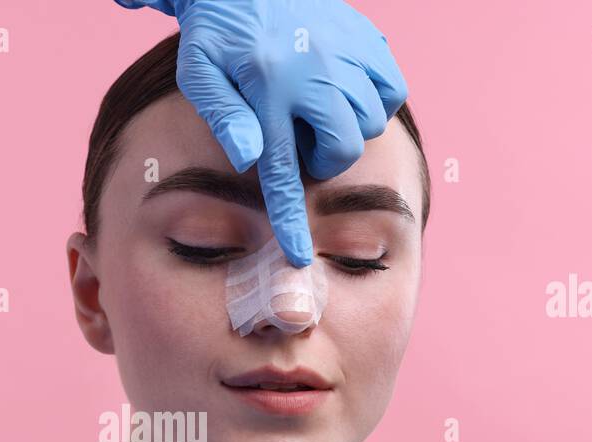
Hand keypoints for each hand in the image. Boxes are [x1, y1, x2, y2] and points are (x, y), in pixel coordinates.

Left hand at [114, 0, 407, 265]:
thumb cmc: (217, 33)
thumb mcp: (201, 74)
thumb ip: (224, 117)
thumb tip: (246, 158)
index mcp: (270, 89)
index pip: (285, 172)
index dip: (292, 221)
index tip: (300, 258)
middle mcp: (314, 72)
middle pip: (343, 148)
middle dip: (325, 159)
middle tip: (299, 140)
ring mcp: (346, 52)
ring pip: (370, 122)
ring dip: (346, 129)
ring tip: (316, 110)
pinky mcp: (367, 38)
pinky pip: (390, 89)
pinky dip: (374, 101)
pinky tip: (343, 92)